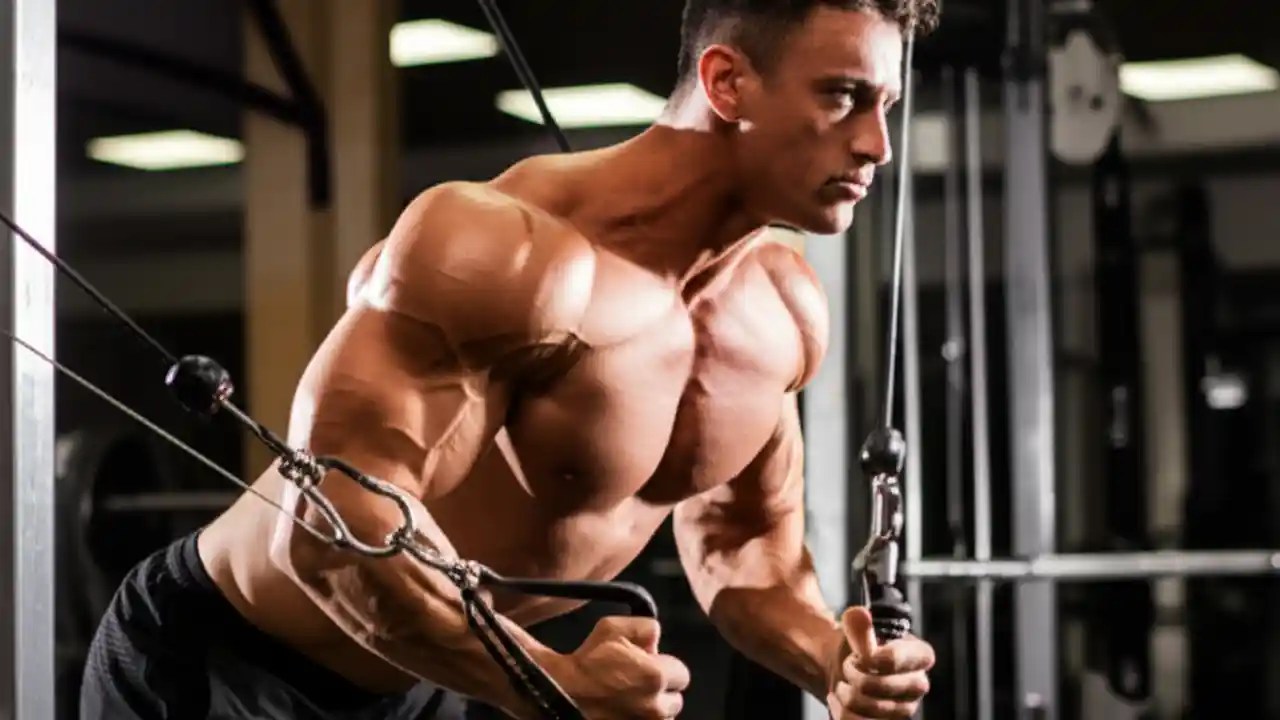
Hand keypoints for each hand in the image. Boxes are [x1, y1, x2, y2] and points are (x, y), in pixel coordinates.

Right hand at [556, 616, 689, 718]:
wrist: (558, 691)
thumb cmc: (587, 659)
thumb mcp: (613, 627)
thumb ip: (645, 627)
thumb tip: (655, 642)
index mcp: (657, 677)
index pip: (682, 673)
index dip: (664, 666)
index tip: (649, 664)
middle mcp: (657, 708)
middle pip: (675, 700)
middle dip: (662, 690)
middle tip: (639, 682)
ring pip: (662, 717)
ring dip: (652, 709)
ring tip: (629, 697)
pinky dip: (638, 718)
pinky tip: (622, 708)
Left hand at [825, 606, 933, 718]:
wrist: (849, 670)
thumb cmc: (861, 649)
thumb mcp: (859, 632)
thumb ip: (860, 625)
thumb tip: (860, 614)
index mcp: (920, 656)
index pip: (895, 660)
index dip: (870, 659)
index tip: (859, 655)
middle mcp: (919, 684)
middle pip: (882, 686)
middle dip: (856, 674)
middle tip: (848, 665)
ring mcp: (906, 708)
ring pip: (872, 708)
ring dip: (847, 693)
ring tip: (842, 683)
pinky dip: (842, 711)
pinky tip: (837, 699)